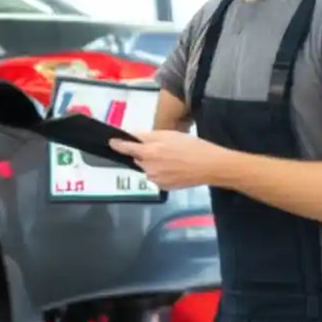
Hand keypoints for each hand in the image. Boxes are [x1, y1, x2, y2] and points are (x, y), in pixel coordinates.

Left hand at [109, 131, 231, 189]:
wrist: (210, 166)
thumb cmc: (192, 146)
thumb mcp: (170, 134)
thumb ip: (149, 136)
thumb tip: (134, 137)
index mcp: (150, 151)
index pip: (127, 148)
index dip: (118, 144)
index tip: (111, 142)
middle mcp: (149, 167)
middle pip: (138, 159)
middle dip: (144, 154)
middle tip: (163, 148)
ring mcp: (156, 179)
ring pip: (148, 169)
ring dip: (154, 163)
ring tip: (173, 159)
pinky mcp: (163, 187)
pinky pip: (156, 177)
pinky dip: (161, 172)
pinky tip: (175, 169)